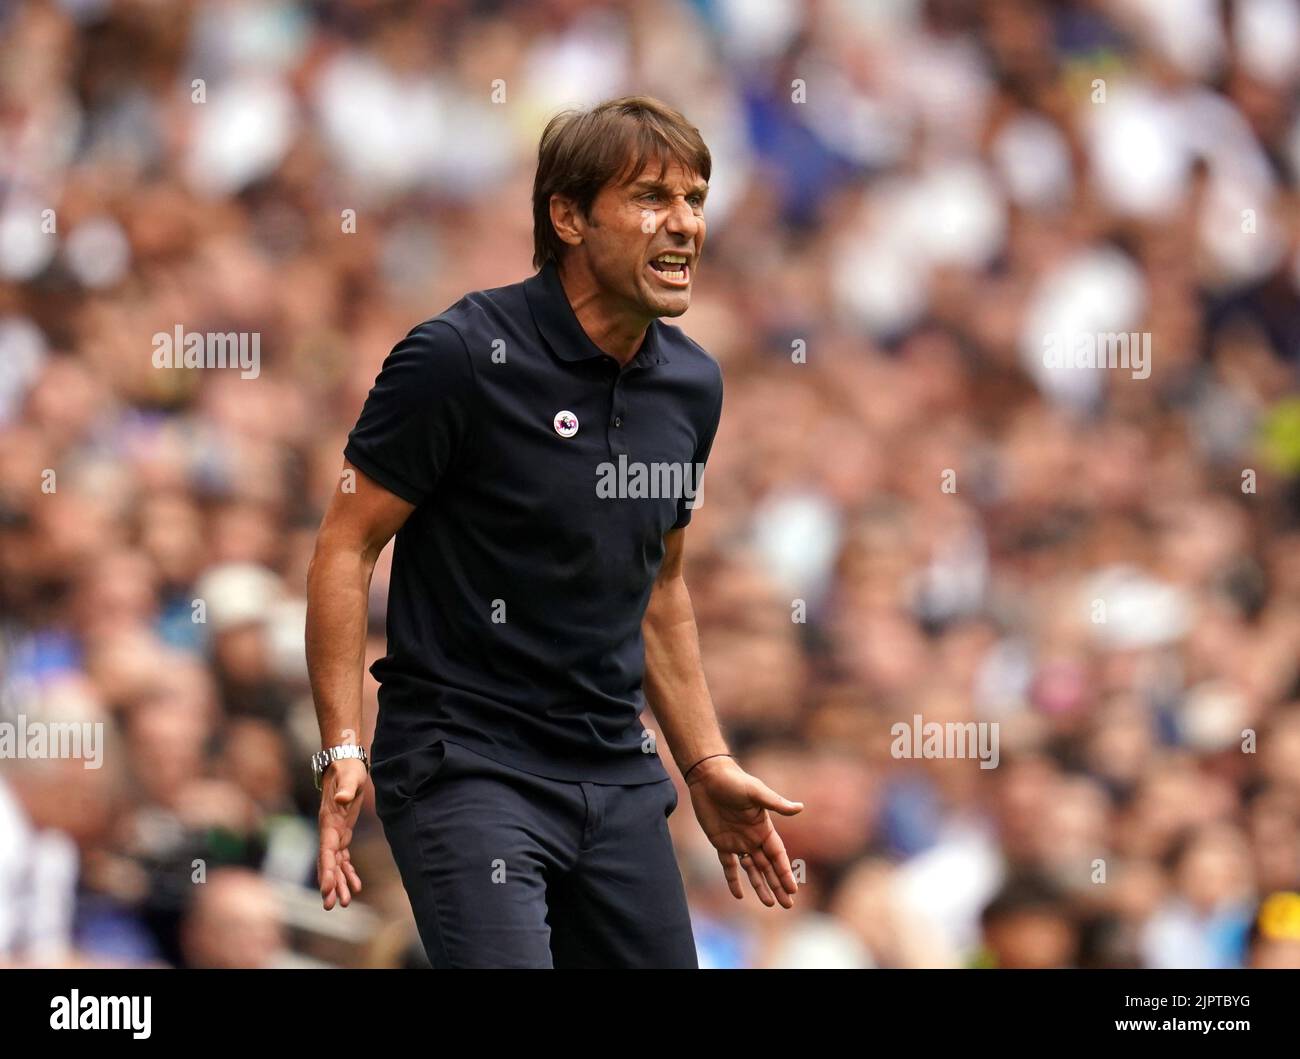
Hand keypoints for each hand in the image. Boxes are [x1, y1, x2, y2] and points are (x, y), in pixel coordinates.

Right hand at [317, 758, 367, 909]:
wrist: (345, 764)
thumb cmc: (347, 770)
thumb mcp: (350, 777)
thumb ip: (346, 789)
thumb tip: (342, 800)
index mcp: (328, 822)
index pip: (326, 852)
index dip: (327, 871)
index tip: (327, 889)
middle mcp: (328, 831)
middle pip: (328, 863)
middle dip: (330, 884)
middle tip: (333, 905)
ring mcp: (334, 833)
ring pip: (335, 864)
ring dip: (340, 882)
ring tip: (345, 903)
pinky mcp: (342, 833)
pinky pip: (343, 857)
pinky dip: (348, 872)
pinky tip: (355, 886)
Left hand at [686, 756, 803, 907]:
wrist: (709, 777)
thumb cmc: (735, 781)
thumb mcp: (756, 792)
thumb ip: (776, 803)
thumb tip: (800, 808)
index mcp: (764, 828)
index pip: (778, 855)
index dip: (785, 872)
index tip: (793, 890)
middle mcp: (753, 837)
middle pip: (768, 867)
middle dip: (778, 885)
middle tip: (787, 905)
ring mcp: (737, 841)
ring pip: (752, 870)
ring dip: (760, 886)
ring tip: (770, 903)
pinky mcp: (720, 842)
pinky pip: (728, 865)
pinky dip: (733, 879)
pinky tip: (738, 895)